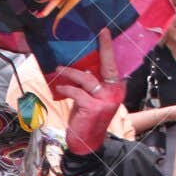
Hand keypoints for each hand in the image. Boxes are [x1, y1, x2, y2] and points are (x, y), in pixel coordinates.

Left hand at [47, 29, 123, 155]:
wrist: (87, 143)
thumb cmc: (87, 118)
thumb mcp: (91, 98)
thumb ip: (90, 84)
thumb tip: (80, 65)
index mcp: (116, 89)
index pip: (113, 65)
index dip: (108, 48)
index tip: (104, 32)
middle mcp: (115, 93)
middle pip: (109, 65)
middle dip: (104, 47)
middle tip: (98, 33)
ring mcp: (105, 100)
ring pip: (87, 78)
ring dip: (70, 73)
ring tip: (59, 69)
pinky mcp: (93, 107)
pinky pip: (77, 92)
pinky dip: (67, 88)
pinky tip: (59, 86)